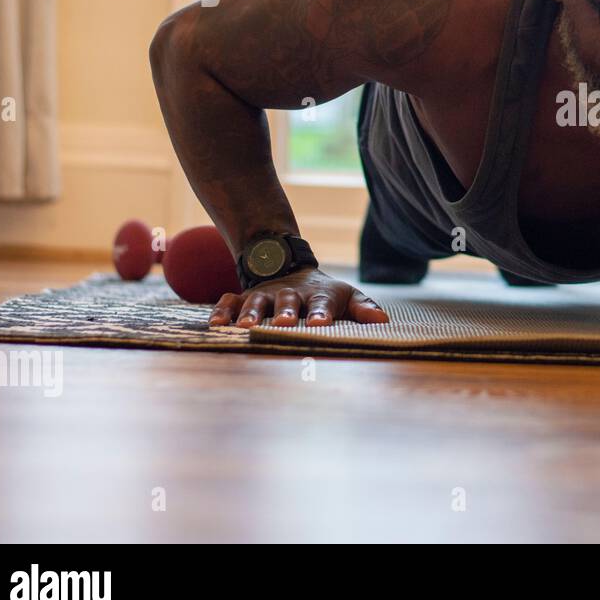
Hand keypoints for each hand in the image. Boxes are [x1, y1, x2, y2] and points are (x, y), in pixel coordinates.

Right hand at [209, 267, 388, 327]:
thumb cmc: (325, 295)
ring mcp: (265, 295)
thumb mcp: (346, 297)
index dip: (322, 312)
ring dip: (251, 313)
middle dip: (285, 312)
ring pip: (256, 301)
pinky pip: (229, 301)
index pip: (322, 303)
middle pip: (287, 301)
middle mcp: (290, 294)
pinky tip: (216, 324)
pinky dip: (222, 311)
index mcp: (318, 295)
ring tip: (246, 327)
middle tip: (283, 324)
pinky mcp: (244, 298)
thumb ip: (363, 308)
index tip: (321, 324)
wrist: (293, 272)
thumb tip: (383, 321)